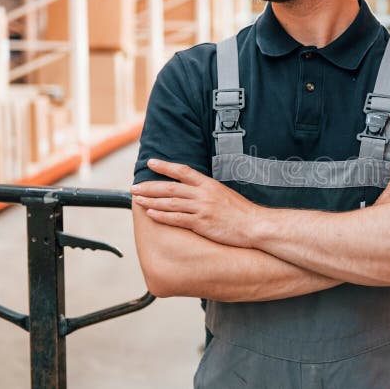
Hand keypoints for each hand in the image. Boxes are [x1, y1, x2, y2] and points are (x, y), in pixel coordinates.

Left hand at [131, 159, 259, 247]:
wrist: (255, 225)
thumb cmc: (242, 212)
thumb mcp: (225, 194)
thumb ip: (208, 191)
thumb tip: (194, 190)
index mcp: (209, 184)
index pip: (183, 171)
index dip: (165, 166)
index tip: (151, 163)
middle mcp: (203, 194)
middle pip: (170, 187)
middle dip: (150, 186)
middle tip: (134, 187)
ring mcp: (202, 208)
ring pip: (170, 202)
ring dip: (151, 200)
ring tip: (137, 200)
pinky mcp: (201, 223)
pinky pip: (177, 218)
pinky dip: (162, 215)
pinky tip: (151, 214)